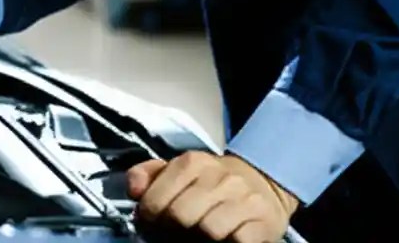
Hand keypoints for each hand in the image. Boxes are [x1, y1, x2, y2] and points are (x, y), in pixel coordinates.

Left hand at [127, 152, 298, 242]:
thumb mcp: (178, 170)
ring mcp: (245, 199)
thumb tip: (134, 190)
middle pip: (180, 216)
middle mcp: (221, 177)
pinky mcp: (264, 221)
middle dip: (173, 229)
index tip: (153, 221)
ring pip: (209, 230)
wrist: (264, 182)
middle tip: (176, 231)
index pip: (156, 199)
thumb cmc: (212, 182)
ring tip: (200, 233)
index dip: (150, 216)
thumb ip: (147, 175)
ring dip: (200, 237)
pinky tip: (225, 237)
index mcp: (193, 162)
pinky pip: (238, 240)